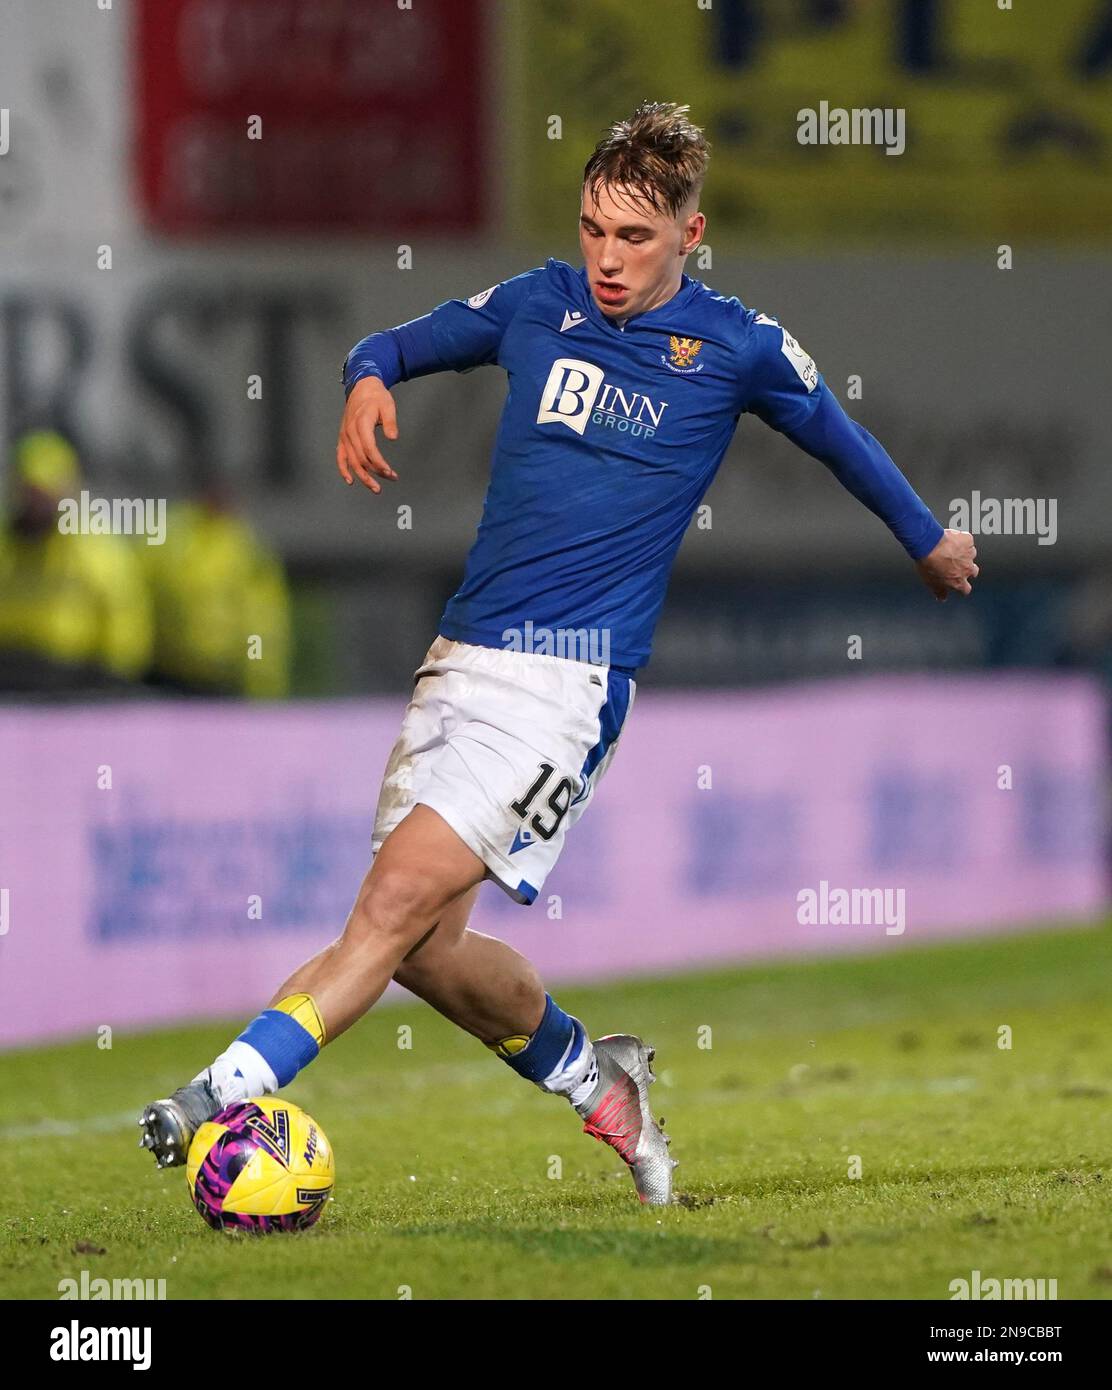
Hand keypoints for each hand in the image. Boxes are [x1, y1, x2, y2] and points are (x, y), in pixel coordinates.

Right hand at [336, 377, 399, 491]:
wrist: (362, 388)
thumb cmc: (376, 397)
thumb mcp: (388, 405)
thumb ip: (390, 422)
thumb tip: (393, 437)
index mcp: (360, 423)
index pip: (369, 449)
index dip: (379, 463)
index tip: (390, 472)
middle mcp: (350, 432)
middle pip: (361, 459)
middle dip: (376, 472)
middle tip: (391, 478)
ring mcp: (345, 436)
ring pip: (352, 462)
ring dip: (363, 477)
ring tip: (375, 488)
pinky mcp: (343, 439)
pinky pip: (341, 457)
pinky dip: (344, 470)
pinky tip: (351, 481)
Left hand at [916, 528, 978, 600]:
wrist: (929, 545)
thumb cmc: (928, 563)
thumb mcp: (931, 583)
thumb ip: (939, 591)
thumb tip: (942, 598)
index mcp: (958, 581)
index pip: (966, 589)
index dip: (962, 587)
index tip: (959, 584)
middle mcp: (967, 569)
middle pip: (973, 571)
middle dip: (967, 569)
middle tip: (957, 565)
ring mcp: (969, 554)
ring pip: (970, 555)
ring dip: (963, 554)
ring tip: (951, 550)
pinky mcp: (968, 541)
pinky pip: (967, 541)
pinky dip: (961, 541)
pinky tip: (952, 540)